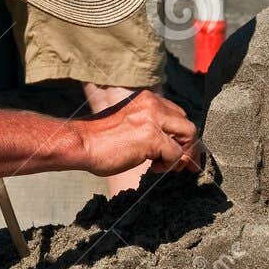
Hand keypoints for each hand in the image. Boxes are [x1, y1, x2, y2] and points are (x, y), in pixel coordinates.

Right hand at [76, 91, 199, 178]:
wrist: (81, 143)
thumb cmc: (98, 139)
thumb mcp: (127, 123)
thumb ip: (148, 127)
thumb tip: (170, 146)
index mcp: (146, 99)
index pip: (176, 114)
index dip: (178, 134)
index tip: (174, 151)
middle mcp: (152, 104)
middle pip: (186, 123)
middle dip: (186, 145)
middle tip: (178, 163)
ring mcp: (153, 120)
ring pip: (188, 135)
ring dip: (182, 155)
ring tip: (165, 166)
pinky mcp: (152, 137)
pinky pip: (176, 154)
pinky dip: (169, 165)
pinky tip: (154, 168)